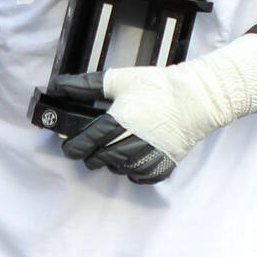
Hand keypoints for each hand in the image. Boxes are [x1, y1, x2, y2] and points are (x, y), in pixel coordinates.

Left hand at [53, 68, 178, 181]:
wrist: (197, 98)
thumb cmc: (160, 86)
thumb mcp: (120, 79)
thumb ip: (87, 85)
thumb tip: (59, 85)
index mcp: (124, 118)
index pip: (90, 139)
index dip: (75, 146)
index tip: (68, 147)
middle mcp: (138, 139)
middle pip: (103, 157)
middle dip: (91, 156)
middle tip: (87, 151)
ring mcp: (153, 154)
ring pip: (121, 168)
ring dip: (110, 163)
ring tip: (108, 154)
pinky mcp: (166, 164)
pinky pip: (142, 177)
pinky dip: (132, 172)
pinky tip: (129, 163)